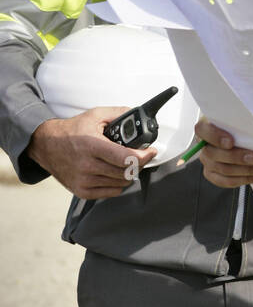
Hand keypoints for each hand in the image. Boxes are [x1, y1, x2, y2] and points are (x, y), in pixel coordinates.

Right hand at [27, 108, 156, 199]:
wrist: (46, 145)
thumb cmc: (72, 130)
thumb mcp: (95, 115)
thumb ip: (118, 113)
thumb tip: (138, 116)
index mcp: (92, 145)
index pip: (126, 158)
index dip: (144, 156)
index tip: (151, 151)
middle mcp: (87, 166)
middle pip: (126, 172)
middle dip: (139, 163)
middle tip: (141, 155)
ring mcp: (84, 181)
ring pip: (121, 183)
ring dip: (129, 173)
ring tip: (127, 163)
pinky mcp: (82, 191)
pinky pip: (112, 192)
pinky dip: (119, 183)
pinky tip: (116, 172)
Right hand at [190, 117, 252, 189]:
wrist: (244, 138)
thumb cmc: (242, 125)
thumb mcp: (242, 118)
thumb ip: (244, 119)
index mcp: (206, 126)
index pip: (202, 130)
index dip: (215, 136)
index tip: (231, 142)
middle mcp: (204, 146)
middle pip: (214, 154)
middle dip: (237, 157)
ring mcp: (207, 162)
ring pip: (224, 170)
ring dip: (248, 170)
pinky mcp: (214, 175)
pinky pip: (228, 181)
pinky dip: (246, 179)